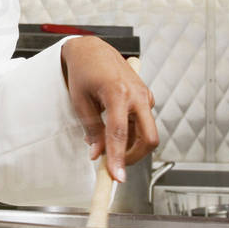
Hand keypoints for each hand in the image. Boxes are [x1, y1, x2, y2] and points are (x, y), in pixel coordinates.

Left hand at [60, 37, 158, 183]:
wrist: (93, 50)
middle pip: (148, 137)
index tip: (116, 177)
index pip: (119, 133)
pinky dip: (133, 134)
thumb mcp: (80, 101)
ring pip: (147, 133)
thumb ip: (91, 129)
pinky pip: (144, 123)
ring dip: (131, 146)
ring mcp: (144, 96)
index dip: (118, 158)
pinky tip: (117, 131)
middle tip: (115, 166)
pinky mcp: (146, 98)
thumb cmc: (83, 71)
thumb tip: (97, 154)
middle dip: (134, 157)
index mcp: (118, 92)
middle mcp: (137, 94)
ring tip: (109, 146)